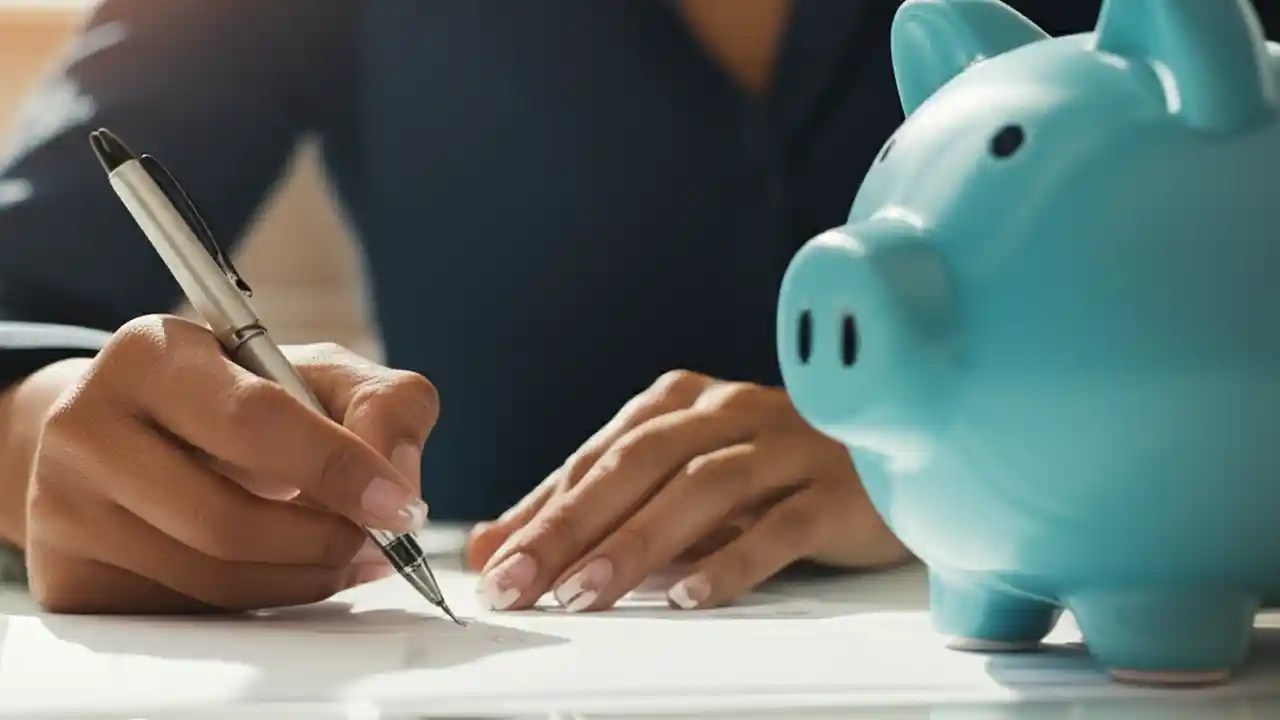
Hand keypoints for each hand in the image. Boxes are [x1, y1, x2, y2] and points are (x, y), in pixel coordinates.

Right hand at [24, 315, 437, 612]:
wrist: (131, 436)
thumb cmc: (236, 399)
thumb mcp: (315, 373)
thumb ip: (384, 404)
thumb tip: (399, 482)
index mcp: (151, 354)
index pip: (254, 421)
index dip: (339, 470)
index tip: (400, 508)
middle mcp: (87, 427)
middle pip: (228, 521)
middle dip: (325, 540)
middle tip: (376, 542)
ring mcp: (65, 507)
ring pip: (214, 579)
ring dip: (306, 578)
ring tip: (346, 556)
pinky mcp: (70, 577)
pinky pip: (190, 613)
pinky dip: (262, 600)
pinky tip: (289, 571)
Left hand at [468, 370, 907, 612]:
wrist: (898, 457)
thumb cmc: (775, 469)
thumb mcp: (679, 483)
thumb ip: (595, 510)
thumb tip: (495, 544)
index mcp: (686, 402)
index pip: (600, 453)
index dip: (543, 506)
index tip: (495, 560)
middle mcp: (732, 413)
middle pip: (640, 462)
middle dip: (572, 522)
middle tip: (520, 578)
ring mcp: (788, 447)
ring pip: (703, 487)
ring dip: (639, 539)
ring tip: (587, 589)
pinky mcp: (837, 491)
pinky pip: (780, 523)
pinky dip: (732, 558)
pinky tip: (690, 593)